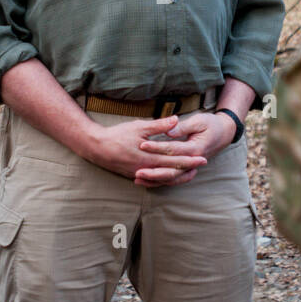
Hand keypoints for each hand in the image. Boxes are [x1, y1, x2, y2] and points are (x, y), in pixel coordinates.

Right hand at [84, 115, 207, 184]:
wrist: (97, 147)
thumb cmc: (118, 135)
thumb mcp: (139, 127)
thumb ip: (159, 126)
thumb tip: (176, 120)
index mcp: (150, 157)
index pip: (175, 160)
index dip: (190, 159)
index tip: (203, 158)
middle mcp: (147, 169)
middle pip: (172, 171)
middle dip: (188, 168)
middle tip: (202, 164)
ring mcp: (141, 174)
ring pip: (164, 179)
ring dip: (178, 176)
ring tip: (190, 172)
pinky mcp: (135, 175)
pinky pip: (154, 181)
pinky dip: (165, 180)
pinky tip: (170, 177)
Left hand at [133, 111, 238, 186]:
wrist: (224, 133)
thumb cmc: (210, 125)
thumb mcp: (199, 121)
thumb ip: (183, 127)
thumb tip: (169, 130)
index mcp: (195, 149)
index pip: (172, 149)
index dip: (157, 147)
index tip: (142, 145)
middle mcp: (192, 162)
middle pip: (171, 170)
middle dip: (153, 172)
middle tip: (137, 171)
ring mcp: (190, 168)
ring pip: (171, 179)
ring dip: (155, 180)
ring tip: (138, 179)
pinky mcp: (187, 169)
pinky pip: (173, 179)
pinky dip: (160, 182)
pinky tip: (146, 182)